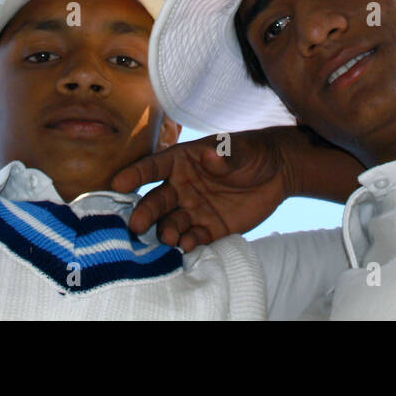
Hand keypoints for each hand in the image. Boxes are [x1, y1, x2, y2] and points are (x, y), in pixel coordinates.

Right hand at [112, 129, 294, 252]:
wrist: (278, 173)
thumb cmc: (252, 153)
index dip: (136, 174)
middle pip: (156, 201)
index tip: (118, 183)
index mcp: (181, 162)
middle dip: (145, 213)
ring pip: (171, 223)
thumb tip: (210, 156)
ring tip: (170, 238)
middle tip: (136, 225)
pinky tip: (188, 246)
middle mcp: (181, 188)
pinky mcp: (209, 229)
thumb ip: (225, 155)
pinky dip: (189, 244)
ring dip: (166, 232)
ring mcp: (193, 210)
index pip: (153, 167)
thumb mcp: (241, 149)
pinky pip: (194, 238)